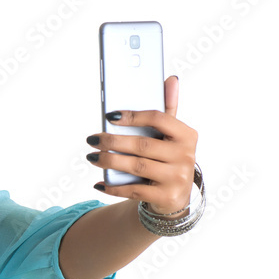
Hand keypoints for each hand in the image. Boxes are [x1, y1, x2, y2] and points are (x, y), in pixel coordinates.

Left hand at [86, 75, 197, 214]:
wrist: (175, 198)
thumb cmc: (168, 159)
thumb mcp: (171, 136)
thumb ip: (167, 110)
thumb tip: (171, 79)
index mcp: (187, 135)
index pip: (159, 118)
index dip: (133, 116)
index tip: (110, 116)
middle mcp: (186, 156)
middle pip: (143, 144)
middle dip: (113, 141)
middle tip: (92, 139)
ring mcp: (178, 178)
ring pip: (137, 166)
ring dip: (109, 161)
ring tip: (92, 157)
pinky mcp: (167, 197)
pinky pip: (134, 190)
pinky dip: (114, 187)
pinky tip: (100, 183)